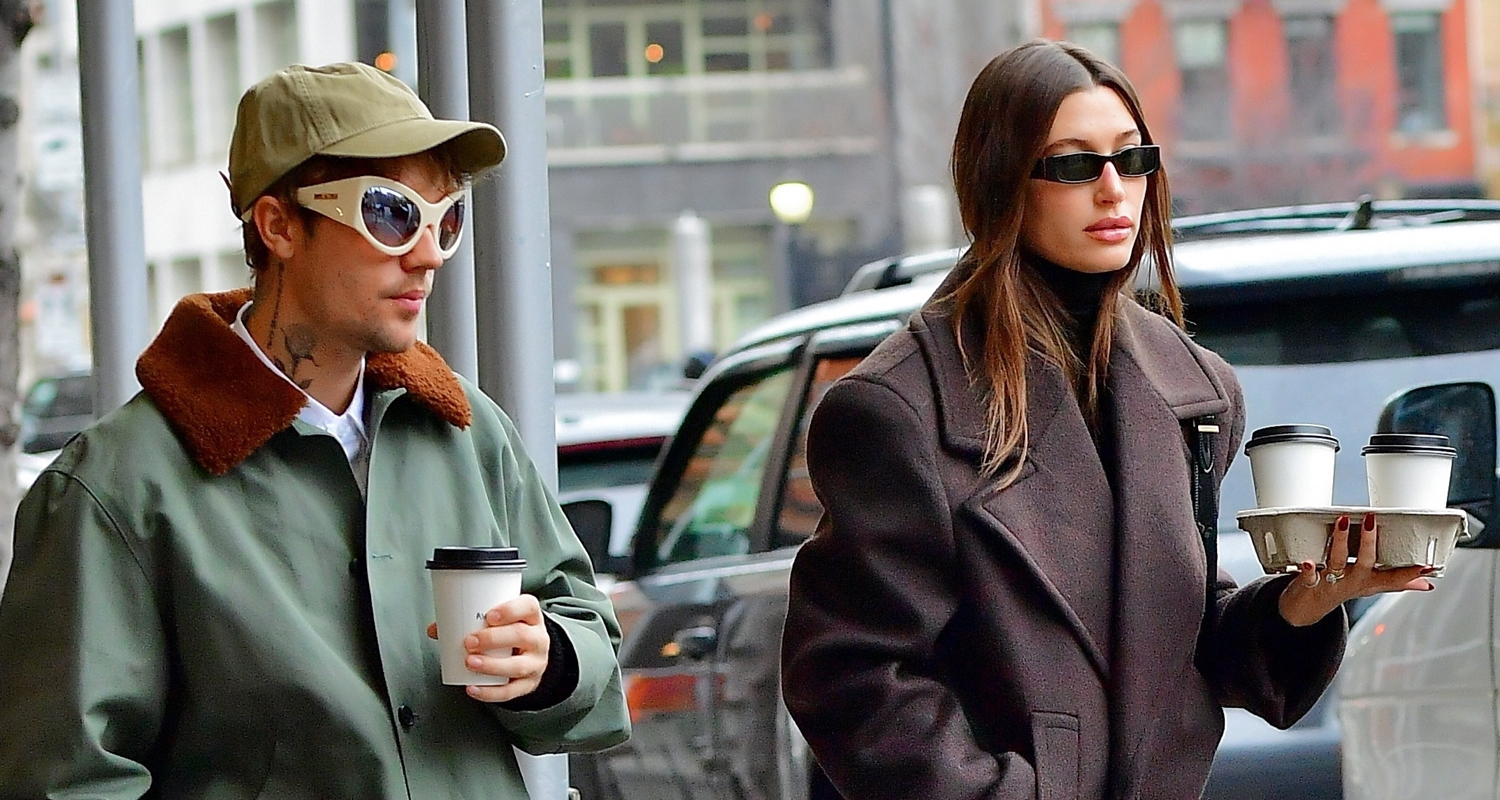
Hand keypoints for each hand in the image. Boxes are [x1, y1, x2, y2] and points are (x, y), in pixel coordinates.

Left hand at [426, 594, 550, 701]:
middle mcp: (537, 639)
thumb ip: (469, 621)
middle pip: (522, 636)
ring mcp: (535, 663)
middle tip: (470, 641)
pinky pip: (511, 691)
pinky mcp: (528, 684)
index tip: (489, 616)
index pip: (528, 607)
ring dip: (491, 665)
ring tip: (470, 663)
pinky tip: (473, 687)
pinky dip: (490, 692)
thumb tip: (437, 628)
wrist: (530, 656)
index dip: (510, 610)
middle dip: (494, 639)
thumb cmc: (511, 634)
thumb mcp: (500, 622)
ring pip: (518, 666)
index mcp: (530, 617)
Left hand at [1278, 512, 1434, 626]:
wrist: (1304, 610)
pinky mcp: (1309, 582)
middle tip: (1372, 521)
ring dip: (1340, 542)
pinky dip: (1307, 569)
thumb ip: (1397, 582)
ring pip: (1338, 561)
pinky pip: (1308, 576)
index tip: (1428, 565)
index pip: (1394, 578)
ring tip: (1342, 522)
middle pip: (1365, 563)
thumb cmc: (1339, 590)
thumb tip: (1427, 583)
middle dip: (1370, 542)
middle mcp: (1352, 581)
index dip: (1411, 573)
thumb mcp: (1371, 587)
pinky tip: (1306, 562)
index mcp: (1369, 581)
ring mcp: (1331, 581)